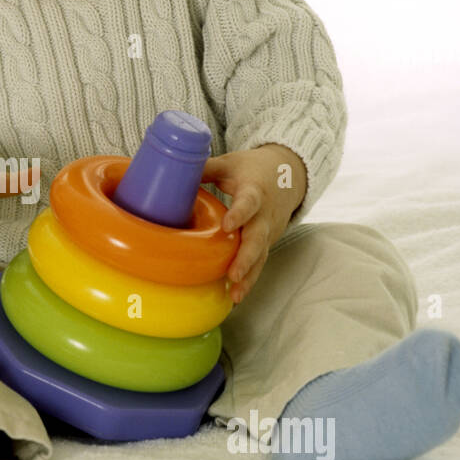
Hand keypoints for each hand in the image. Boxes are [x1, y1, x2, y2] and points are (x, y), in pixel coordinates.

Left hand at [201, 144, 305, 303]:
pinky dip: (249, 279)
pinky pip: (259, 263)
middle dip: (246, 258)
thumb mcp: (230, 163)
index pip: (249, 203)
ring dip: (248, 276)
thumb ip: (205, 168)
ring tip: (236, 295)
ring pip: (260, 256)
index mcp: (255, 191)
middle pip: (257, 238)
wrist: (287, 175)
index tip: (228, 225)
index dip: (240, 213)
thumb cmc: (252, 169)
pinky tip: (236, 296)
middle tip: (233, 275)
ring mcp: (268, 232)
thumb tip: (173, 171)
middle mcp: (264, 215)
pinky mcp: (266, 243)